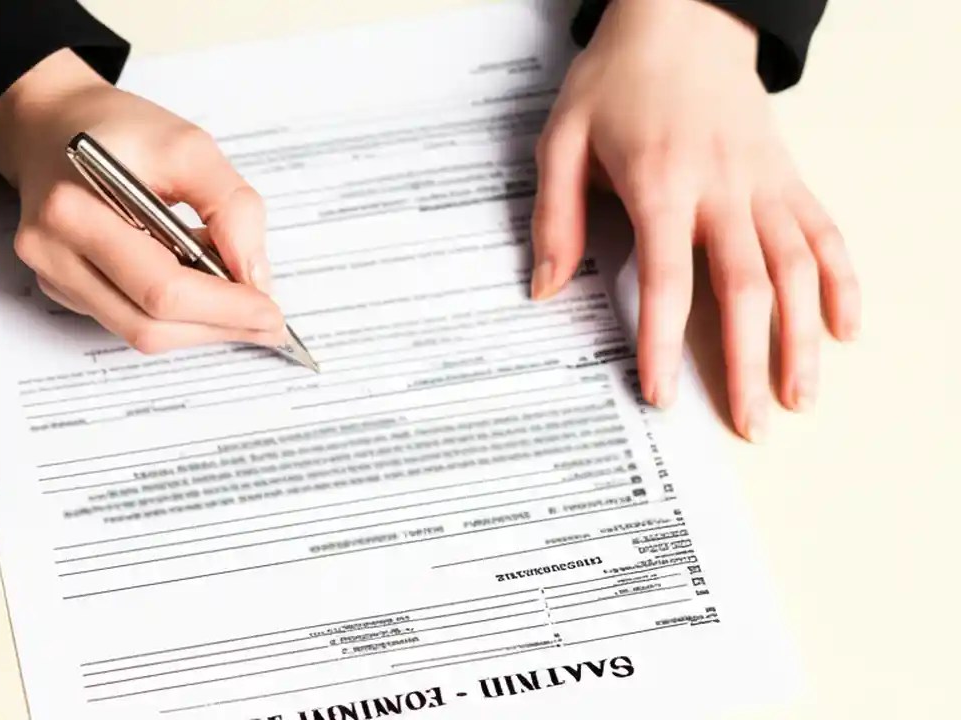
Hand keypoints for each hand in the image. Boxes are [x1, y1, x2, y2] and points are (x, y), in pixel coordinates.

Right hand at [0, 49, 285, 353]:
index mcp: (75, 210)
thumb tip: (254, 276)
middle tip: (266, 321)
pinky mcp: (60, 289)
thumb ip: (230, 208)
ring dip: (197, 324)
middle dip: (217, 326)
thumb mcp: (188, 147)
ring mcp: (52, 276)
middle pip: (148, 324)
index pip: (161, 288)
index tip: (271, 313)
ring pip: (138, 333)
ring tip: (232, 292)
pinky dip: (172, 313)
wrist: (52, 124)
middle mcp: (52, 252)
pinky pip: (126, 319)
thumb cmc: (118, 130)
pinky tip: (195, 284)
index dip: (223, 308)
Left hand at [531, 0, 859, 440]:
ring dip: (803, 338)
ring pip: (795, 269)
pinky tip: (846, 328)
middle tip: (748, 425)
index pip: (670, 279)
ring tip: (801, 398)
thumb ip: (555, 216)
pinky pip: (824, 232)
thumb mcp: (562, 139)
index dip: (665, 343)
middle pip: (745, 287)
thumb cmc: (616, 81)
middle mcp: (722, 189)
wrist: (681, 21)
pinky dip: (841, 280)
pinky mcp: (787, 176)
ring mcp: (763, 183)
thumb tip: (546, 290)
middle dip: (749, 361)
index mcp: (662, 184)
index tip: (662, 394)